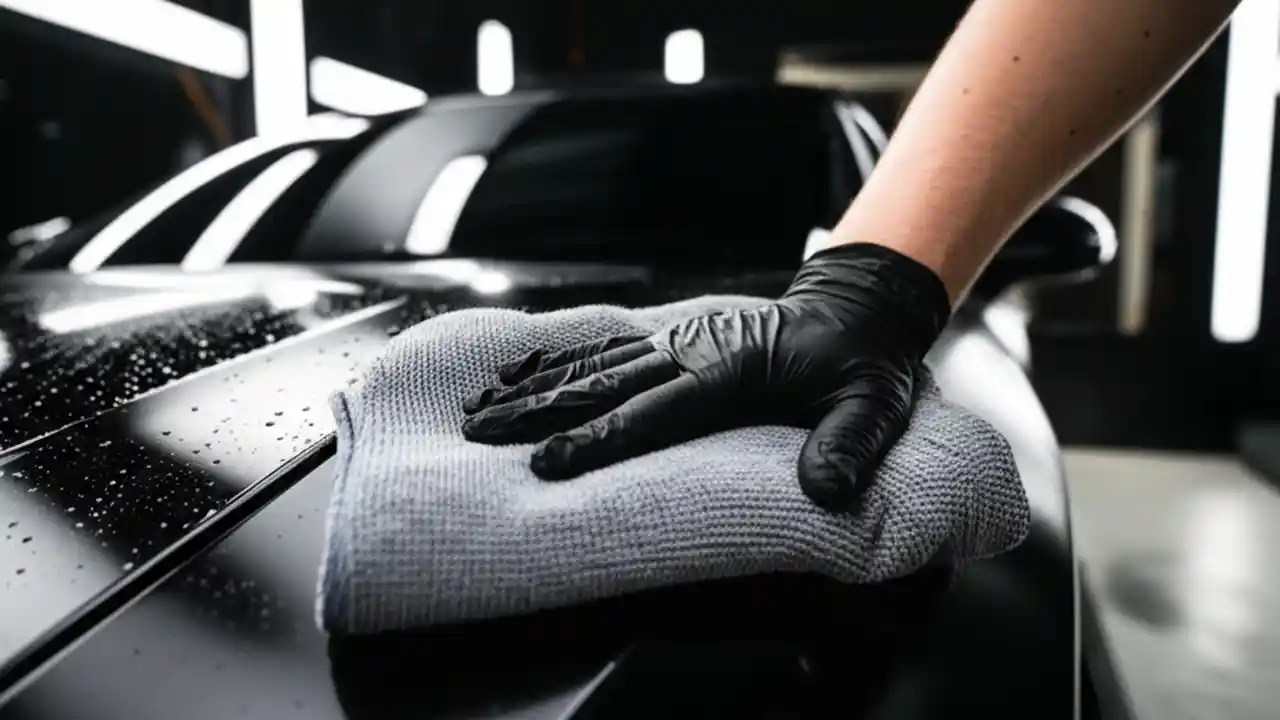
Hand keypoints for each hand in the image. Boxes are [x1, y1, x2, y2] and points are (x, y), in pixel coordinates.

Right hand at [461, 243, 951, 510]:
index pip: (654, 411)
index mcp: (731, 370)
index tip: (548, 461)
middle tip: (481, 434)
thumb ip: (850, 445)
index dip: (599, 436)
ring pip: (595, 363)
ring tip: (481, 407)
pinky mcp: (673, 337)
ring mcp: (679, 340)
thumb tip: (827, 491)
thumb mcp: (874, 405)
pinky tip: (519, 374)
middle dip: (540, 411)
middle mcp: (693, 350)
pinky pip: (607, 348)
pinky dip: (558, 360)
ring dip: (536, 387)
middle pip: (604, 383)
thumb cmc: (859, 366)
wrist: (853, 310)